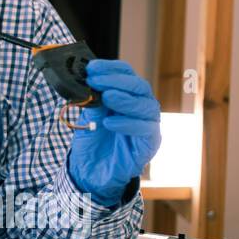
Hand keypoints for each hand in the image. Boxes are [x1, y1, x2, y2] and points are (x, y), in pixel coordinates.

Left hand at [67, 59, 160, 204]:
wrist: (91, 171)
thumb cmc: (93, 140)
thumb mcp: (88, 115)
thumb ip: (92, 100)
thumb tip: (88, 81)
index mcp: (127, 95)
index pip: (126, 74)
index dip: (111, 68)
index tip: (92, 67)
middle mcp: (141, 107)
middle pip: (139, 86)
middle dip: (117, 80)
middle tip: (95, 80)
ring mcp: (148, 124)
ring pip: (147, 106)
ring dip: (125, 99)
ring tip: (106, 98)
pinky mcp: (150, 143)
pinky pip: (146, 129)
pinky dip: (128, 124)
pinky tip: (110, 123)